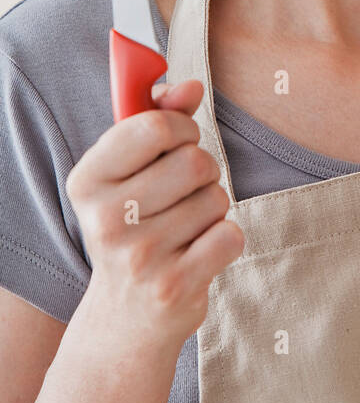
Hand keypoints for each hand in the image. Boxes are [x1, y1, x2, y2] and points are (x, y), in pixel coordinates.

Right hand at [66, 79, 243, 350]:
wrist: (125, 318)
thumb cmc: (134, 227)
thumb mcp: (130, 173)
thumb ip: (156, 119)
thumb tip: (189, 85)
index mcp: (87, 182)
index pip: (153, 125)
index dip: (181, 126)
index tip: (180, 140)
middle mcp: (106, 220)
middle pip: (194, 161)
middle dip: (203, 171)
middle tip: (184, 193)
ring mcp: (140, 257)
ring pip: (216, 197)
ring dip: (212, 207)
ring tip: (186, 228)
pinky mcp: (175, 286)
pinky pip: (230, 234)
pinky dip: (224, 239)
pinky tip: (198, 253)